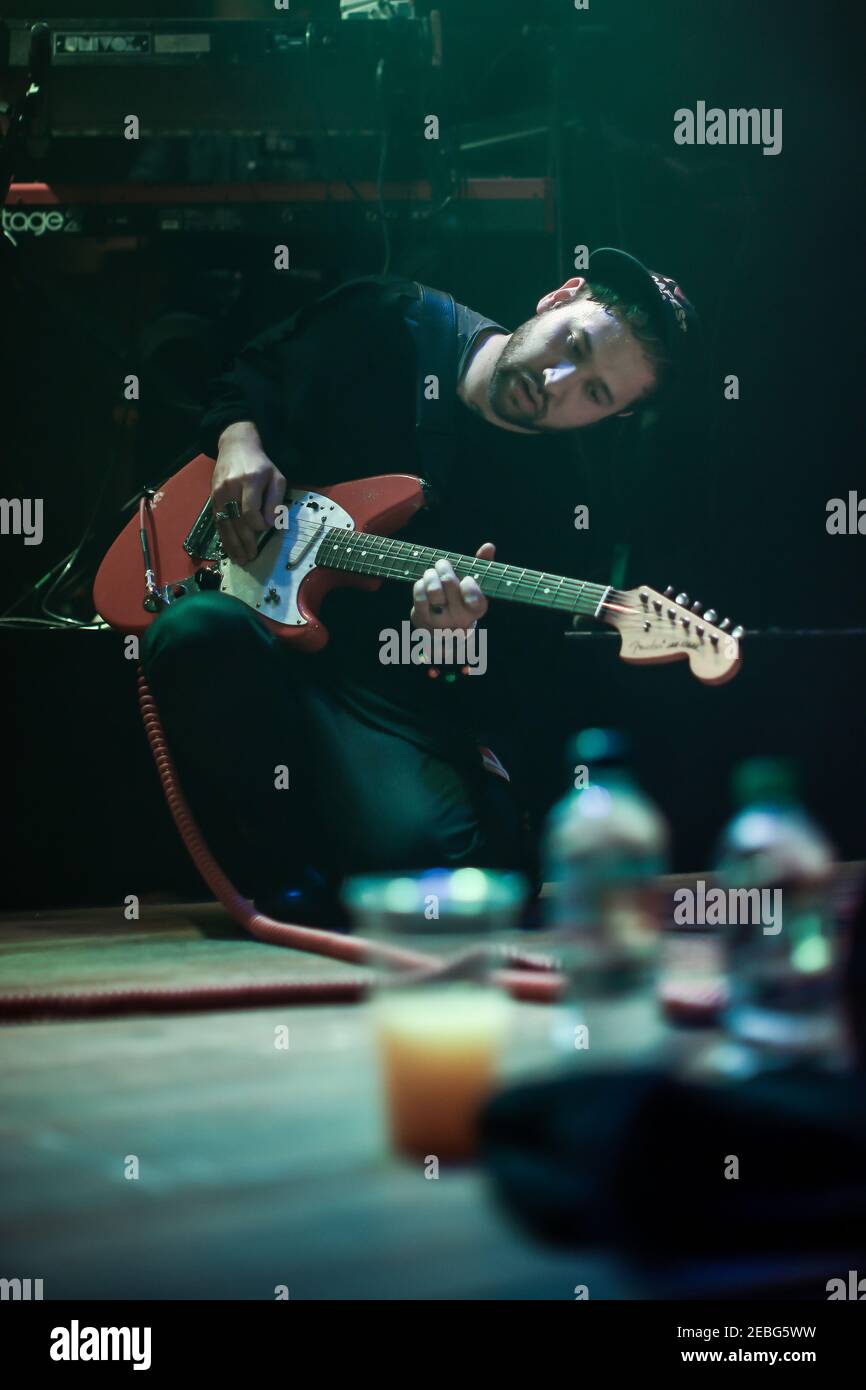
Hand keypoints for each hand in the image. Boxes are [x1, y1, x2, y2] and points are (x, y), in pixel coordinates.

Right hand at [211, 421, 285, 563]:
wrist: (236, 446)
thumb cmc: (261, 464)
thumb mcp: (276, 477)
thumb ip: (275, 501)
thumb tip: (271, 525)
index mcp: (249, 481)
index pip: (250, 510)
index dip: (258, 525)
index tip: (266, 530)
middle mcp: (230, 487)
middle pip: (236, 520)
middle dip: (245, 542)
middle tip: (251, 558)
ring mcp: (218, 492)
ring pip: (224, 523)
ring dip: (232, 544)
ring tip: (240, 560)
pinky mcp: (212, 497)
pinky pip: (217, 521)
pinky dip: (224, 537)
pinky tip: (229, 550)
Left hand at [410, 542, 494, 631]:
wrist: (443, 629)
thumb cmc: (461, 600)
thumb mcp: (475, 584)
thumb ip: (482, 565)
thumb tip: (488, 547)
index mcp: (477, 608)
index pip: (476, 599)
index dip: (470, 587)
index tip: (466, 580)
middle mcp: (460, 617)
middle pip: (449, 581)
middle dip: (444, 567)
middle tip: (443, 565)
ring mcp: (441, 620)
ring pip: (432, 588)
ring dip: (430, 575)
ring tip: (432, 573)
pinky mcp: (423, 619)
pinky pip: (419, 594)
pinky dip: (420, 584)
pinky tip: (424, 584)